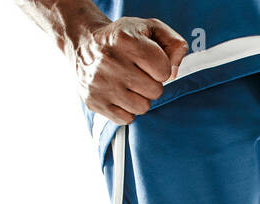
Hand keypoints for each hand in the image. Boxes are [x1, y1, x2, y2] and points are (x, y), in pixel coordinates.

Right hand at [73, 17, 188, 124]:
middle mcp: (109, 61)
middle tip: (138, 73)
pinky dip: (126, 110)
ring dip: (140, 98)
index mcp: (124, 39)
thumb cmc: (123, 38)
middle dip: (152, 83)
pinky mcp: (93, 101)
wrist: (84, 43)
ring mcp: (99, 83)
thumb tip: (174, 73)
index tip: (149, 62)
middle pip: (155, 91)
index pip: (164, 70)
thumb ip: (174, 44)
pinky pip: (126, 119)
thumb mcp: (150, 28)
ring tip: (129, 83)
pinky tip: (119, 94)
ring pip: (143, 108)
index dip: (162, 68)